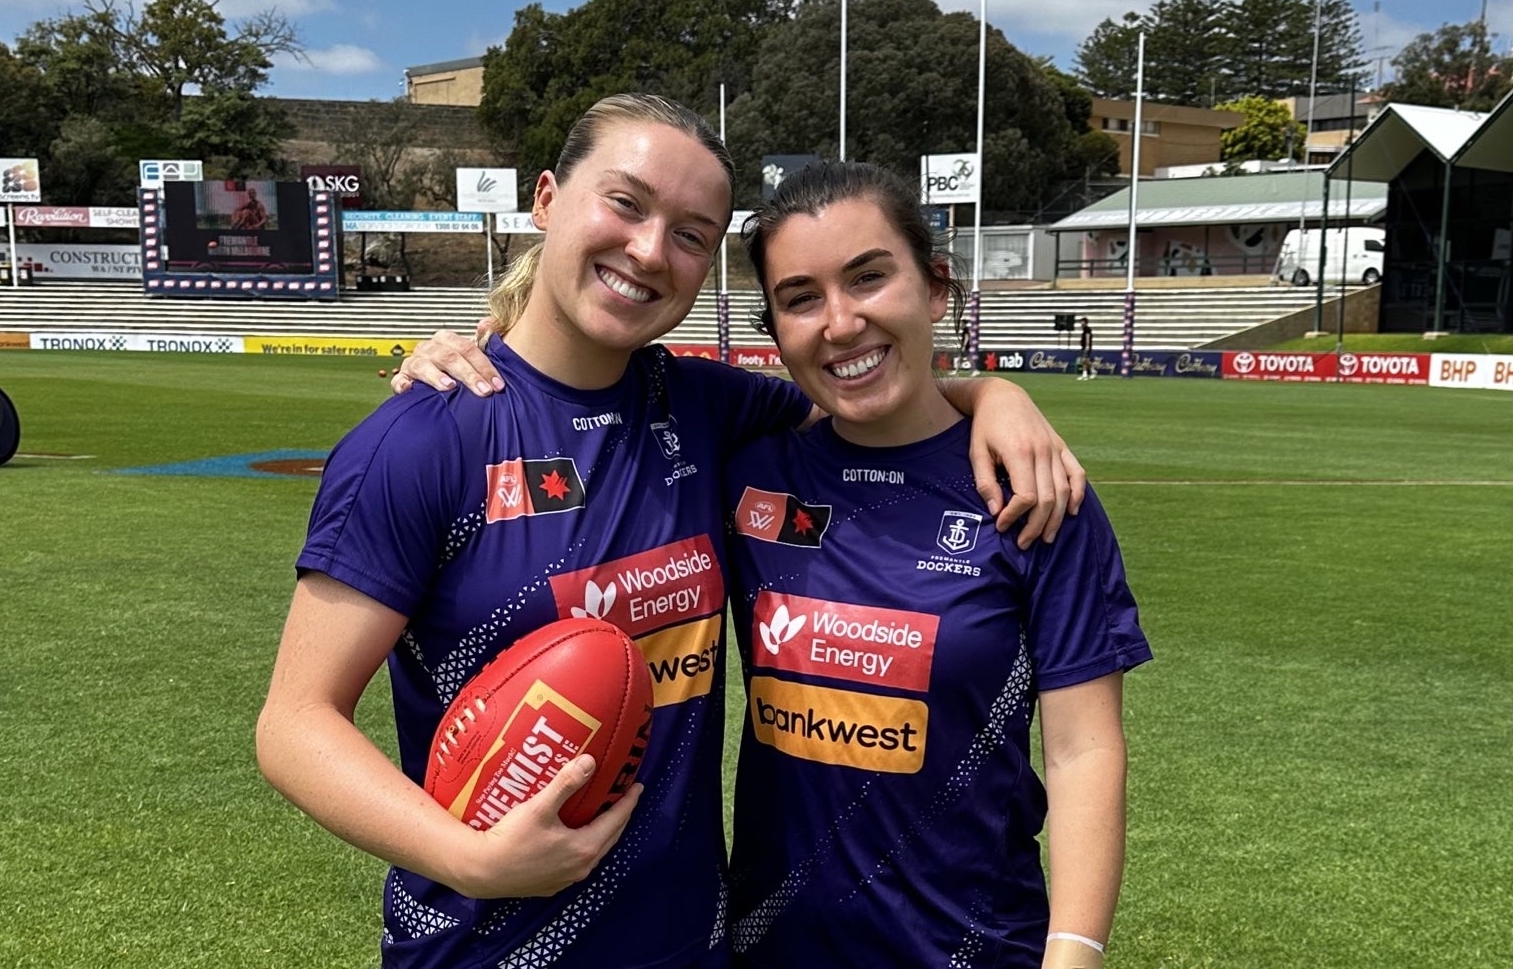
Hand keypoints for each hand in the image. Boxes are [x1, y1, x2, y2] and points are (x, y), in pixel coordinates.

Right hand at [392, 319, 502, 396]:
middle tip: (484, 391)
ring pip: (424, 366)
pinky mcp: (402, 379)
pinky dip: (401, 383)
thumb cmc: (457, 370)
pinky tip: (408, 388)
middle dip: (468, 375)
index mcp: (447, 341)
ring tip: (450, 387)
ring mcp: (415, 363)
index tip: (498, 384)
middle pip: (449, 357)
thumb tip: (487, 323)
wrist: (435, 384)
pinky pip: (398, 380)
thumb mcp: (471, 356)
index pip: (468, 349)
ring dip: (436, 376)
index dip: (485, 366)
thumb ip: (482, 341)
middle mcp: (430, 349)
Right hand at [448, 755, 643, 898]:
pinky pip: (577, 861)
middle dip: (620, 816)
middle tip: (624, 797)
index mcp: (584, 848)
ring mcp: (566, 879)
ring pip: (594, 851)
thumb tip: (590, 762)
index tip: (637, 785)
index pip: (616, 821)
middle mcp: (581, 867)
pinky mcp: (551, 884)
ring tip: (603, 813)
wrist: (481, 871)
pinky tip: (575, 836)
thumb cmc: (510, 840)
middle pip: (610, 837)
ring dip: (602, 832)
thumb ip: (566, 784)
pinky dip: (584, 845)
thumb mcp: (539, 808)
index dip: (628, 802)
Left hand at [964, 381, 1086, 546]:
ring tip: (1046, 537)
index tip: (1002, 526)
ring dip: (1057, 518)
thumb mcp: (976, 453)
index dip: (1015, 516)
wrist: (1003, 395)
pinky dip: (1078, 494)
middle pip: (1048, 498)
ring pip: (1064, 490)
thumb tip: (996, 511)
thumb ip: (985, 483)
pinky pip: (1077, 473)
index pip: (1026, 496)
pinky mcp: (1061, 446)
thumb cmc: (985, 426)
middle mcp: (1042, 451)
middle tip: (1024, 542)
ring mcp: (1055, 448)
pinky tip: (1072, 512)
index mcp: (1019, 452)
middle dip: (1036, 526)